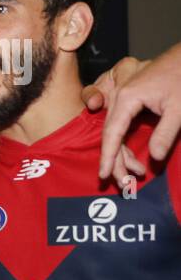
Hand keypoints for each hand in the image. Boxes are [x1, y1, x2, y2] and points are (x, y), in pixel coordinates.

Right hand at [97, 49, 180, 179]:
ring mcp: (124, 97)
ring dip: (122, 152)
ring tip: (135, 171)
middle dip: (116, 160)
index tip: (104, 174)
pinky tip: (132, 154)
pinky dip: (125, 141)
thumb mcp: (179, 108)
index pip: (112, 132)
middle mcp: (120, 97)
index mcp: (127, 97)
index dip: (108, 156)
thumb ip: (165, 133)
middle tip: (126, 182)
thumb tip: (153, 157)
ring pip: (115, 131)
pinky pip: (121, 124)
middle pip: (111, 134)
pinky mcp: (131, 98)